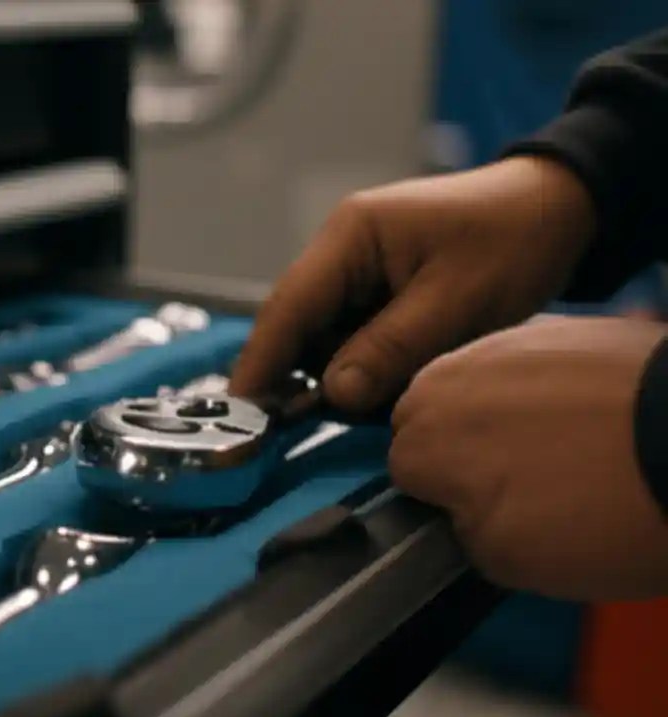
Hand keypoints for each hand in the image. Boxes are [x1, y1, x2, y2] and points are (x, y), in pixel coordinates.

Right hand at [231, 157, 594, 412]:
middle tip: (312, 428)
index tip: (239, 410)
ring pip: (328, 339)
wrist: (560, 206)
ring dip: (346, 376)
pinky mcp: (379, 290)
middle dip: (307, 377)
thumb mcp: (456, 299)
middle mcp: (341, 250)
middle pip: (301, 327)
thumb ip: (391, 347)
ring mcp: (358, 270)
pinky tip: (393, 386)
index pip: (288, 306)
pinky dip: (369, 367)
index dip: (261, 361)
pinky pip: (356, 338)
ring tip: (378, 405)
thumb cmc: (513, 238)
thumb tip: (334, 395)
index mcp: (350, 236)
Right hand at [390, 317, 667, 599]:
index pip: (405, 472)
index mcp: (421, 437)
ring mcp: (505, 343)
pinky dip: (554, 388)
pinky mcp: (560, 325)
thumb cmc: (606, 507)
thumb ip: (460, 532)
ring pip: (482, 385)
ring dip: (507, 413)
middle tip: (528, 483)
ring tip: (570, 449)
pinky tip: (596, 420)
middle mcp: (447, 376)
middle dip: (466, 445)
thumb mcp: (510, 563)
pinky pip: (534, 363)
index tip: (489, 514)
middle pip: (434, 416)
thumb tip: (465, 513)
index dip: (447, 499)